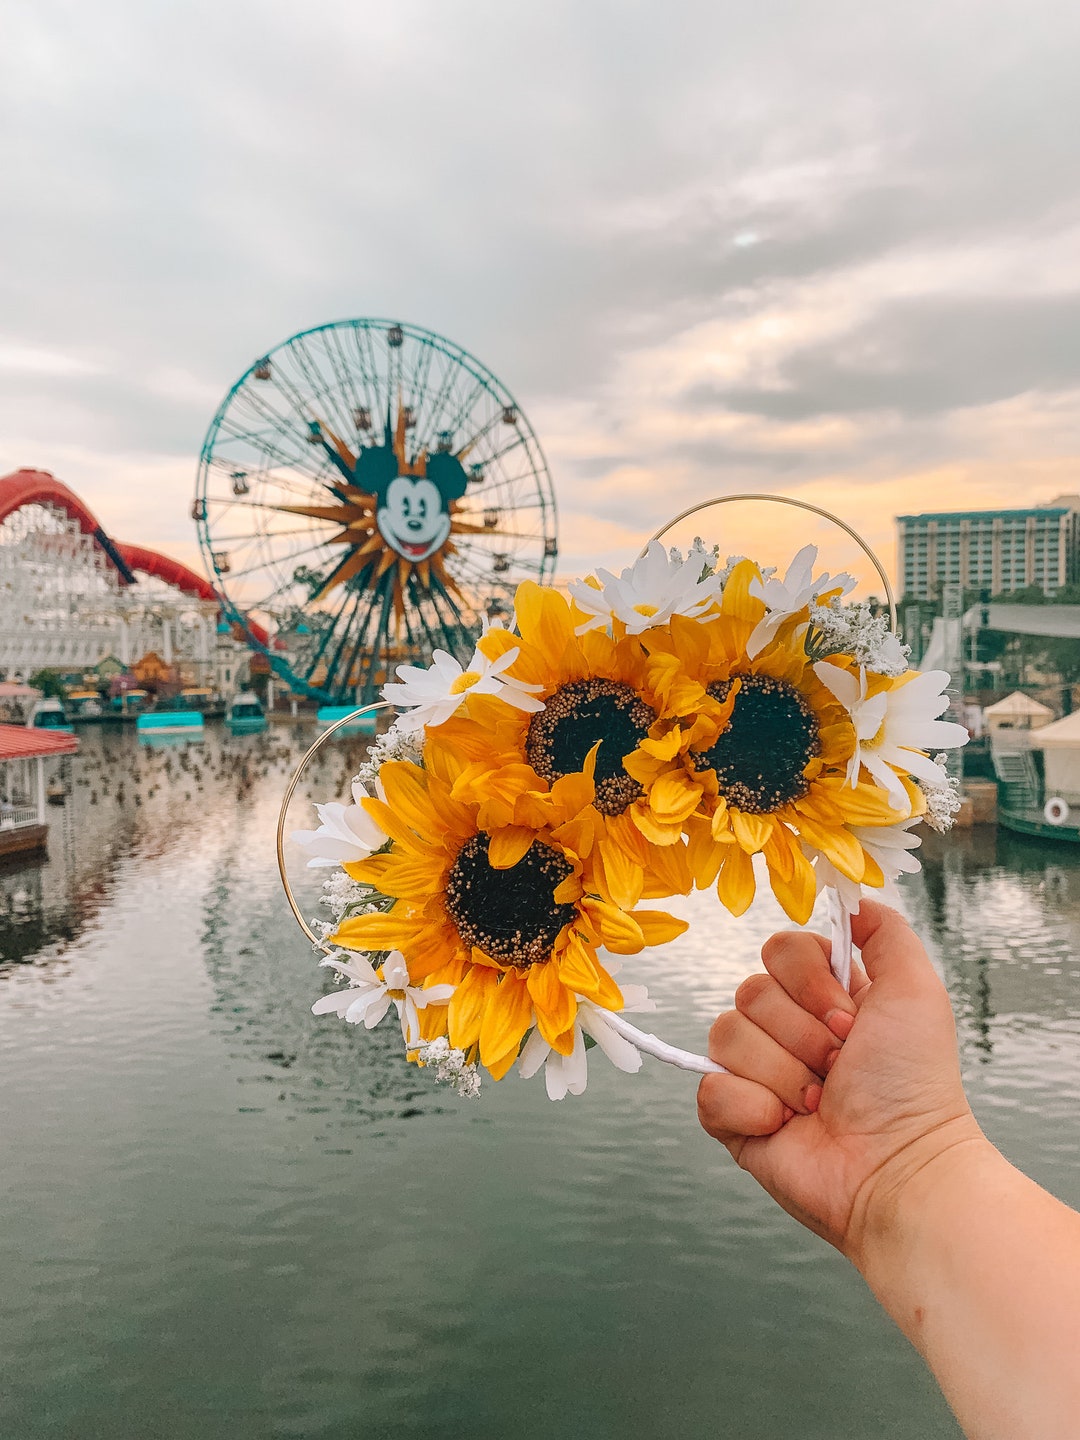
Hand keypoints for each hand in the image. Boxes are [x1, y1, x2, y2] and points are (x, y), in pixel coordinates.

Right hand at [697, 899, 984, 1259]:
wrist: (896, 1167)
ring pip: (726, 1036)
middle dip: (801, 1036)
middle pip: (748, 991)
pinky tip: (784, 1126)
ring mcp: (755, 1074)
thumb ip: (883, 930)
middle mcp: (785, 1030)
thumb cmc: (913, 1082)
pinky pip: (709, 1089)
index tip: (850, 1021)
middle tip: (839, 1069)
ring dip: (783, 1074)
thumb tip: (844, 897)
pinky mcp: (733, 1119)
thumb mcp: (915, 989)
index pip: (778, 951)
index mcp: (820, 998)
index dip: (808, 983)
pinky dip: (751, 1108)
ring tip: (817, 1104)